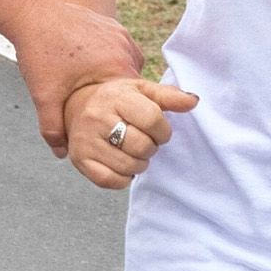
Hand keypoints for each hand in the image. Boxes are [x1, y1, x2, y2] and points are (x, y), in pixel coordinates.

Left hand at [8, 0, 142, 154]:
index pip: (136, 103)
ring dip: (114, 79)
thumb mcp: (45, 95)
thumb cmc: (39, 52)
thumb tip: (61, 154)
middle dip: (118, 99)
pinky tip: (90, 68)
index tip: (114, 124)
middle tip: (100, 110)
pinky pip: (120, 50)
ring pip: (127, 67)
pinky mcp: (112, 24)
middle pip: (132, 86)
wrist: (31, 11)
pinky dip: (109, 61)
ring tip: (93, 88)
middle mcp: (125, 49)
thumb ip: (53, 128)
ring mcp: (120, 34)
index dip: (126, 116)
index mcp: (117, 68)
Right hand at [63, 70, 199, 188]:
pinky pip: (111, 181)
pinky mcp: (80, 160)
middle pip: (142, 146)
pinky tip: (121, 163)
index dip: (163, 131)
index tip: (159, 131)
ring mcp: (86, 141)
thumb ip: (169, 96)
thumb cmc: (118, 99)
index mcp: (117, 98)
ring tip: (132, 151)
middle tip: (144, 141)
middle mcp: (97, 118)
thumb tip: (193, 101)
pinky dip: (123, 177)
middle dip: (151, 148)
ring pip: (129, 166)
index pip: (153, 119)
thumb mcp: (142, 90)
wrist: (77, 105)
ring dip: (139, 163)